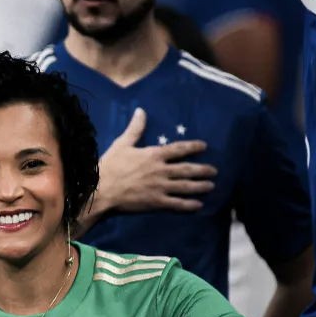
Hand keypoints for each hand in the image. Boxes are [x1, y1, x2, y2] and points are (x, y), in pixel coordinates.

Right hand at [95, 108, 216, 213]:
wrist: (101, 189)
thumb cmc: (110, 166)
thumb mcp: (122, 144)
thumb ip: (135, 128)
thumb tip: (141, 110)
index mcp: (154, 155)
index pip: (178, 149)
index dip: (193, 147)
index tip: (204, 146)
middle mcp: (161, 170)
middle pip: (187, 169)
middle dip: (202, 170)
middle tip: (214, 171)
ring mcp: (160, 187)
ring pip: (185, 186)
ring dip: (200, 186)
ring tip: (211, 186)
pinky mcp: (156, 202)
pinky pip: (176, 203)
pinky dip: (188, 205)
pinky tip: (198, 205)